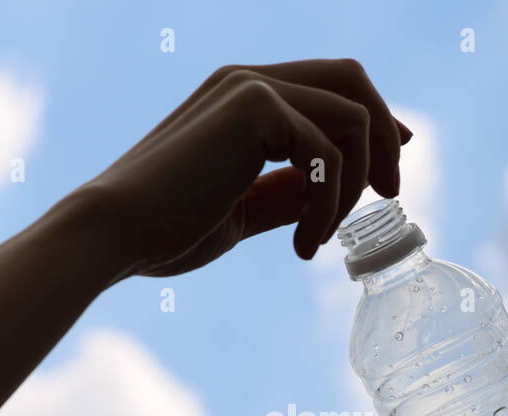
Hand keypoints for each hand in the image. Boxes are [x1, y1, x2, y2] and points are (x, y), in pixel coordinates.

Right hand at [82, 59, 411, 276]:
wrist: (115, 232)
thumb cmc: (164, 230)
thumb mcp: (241, 210)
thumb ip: (284, 193)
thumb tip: (330, 195)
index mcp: (241, 96)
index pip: (329, 85)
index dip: (374, 121)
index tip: (388, 172)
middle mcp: (248, 79)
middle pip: (353, 81)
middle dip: (385, 137)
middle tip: (392, 195)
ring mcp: (252, 87)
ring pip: (353, 118)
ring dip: (353, 185)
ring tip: (319, 237)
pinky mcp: (255, 109)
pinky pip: (327, 154)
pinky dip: (328, 206)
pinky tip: (301, 244)